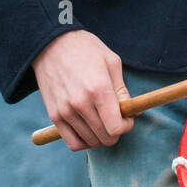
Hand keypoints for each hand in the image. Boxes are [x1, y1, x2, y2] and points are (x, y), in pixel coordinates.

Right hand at [32, 30, 134, 152]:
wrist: (51, 43)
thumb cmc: (85, 49)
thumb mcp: (111, 61)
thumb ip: (122, 90)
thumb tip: (135, 112)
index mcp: (99, 89)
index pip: (116, 127)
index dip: (126, 126)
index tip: (127, 117)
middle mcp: (81, 103)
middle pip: (105, 137)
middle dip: (116, 131)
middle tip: (116, 118)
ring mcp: (65, 111)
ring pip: (91, 142)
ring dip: (101, 136)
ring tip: (101, 120)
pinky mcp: (54, 116)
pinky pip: (73, 143)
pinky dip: (84, 142)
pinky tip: (89, 130)